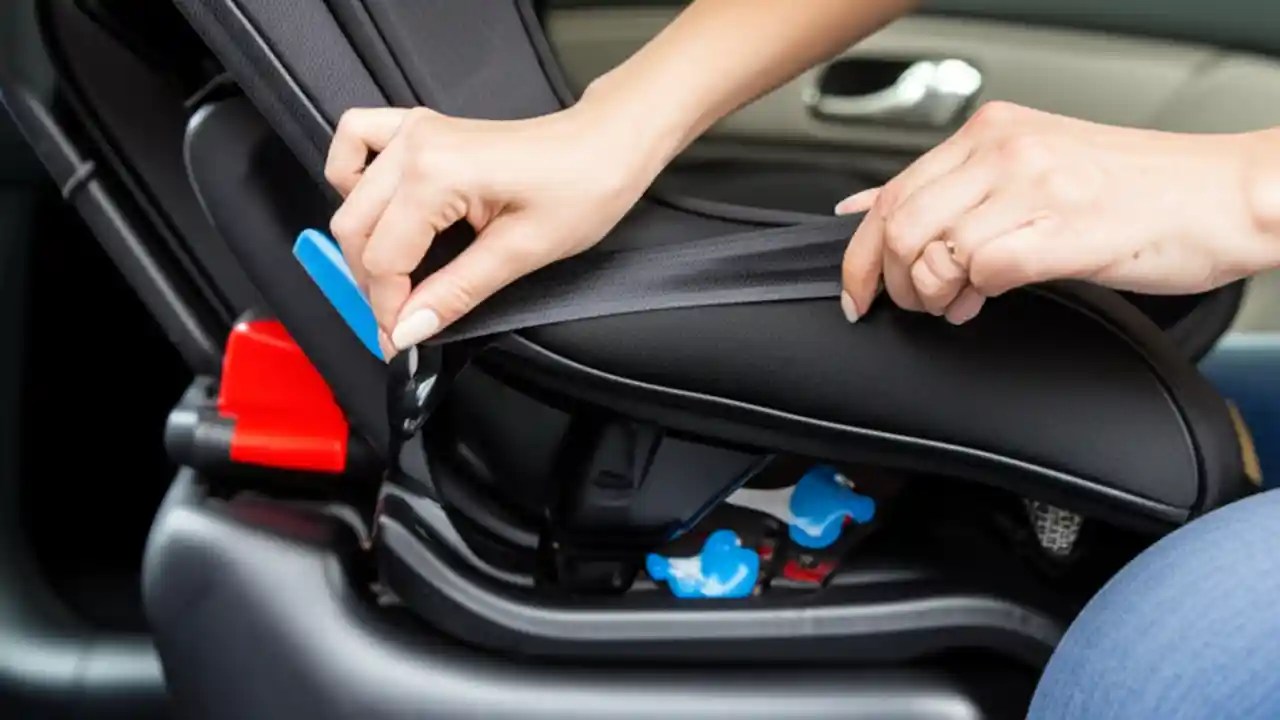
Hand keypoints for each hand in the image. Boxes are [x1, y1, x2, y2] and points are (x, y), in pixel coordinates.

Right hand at [325, 99, 667, 354]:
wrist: (606, 146)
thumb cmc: (581, 190)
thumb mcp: (521, 253)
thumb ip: (456, 292)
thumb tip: (408, 329)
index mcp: (436, 173)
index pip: (384, 258)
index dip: (390, 309)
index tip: (400, 342)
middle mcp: (414, 146)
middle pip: (356, 230)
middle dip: (374, 285)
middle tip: (405, 321)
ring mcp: (413, 131)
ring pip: (351, 198)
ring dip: (364, 245)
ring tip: (397, 279)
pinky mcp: (420, 127)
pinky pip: (356, 142)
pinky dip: (352, 178)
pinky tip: (376, 209)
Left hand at [835, 101, 1279, 324]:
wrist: (1227, 194)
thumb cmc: (1136, 187)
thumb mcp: (1029, 169)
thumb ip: (947, 188)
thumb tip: (865, 209)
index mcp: (991, 131)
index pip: (890, 194)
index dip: (860, 254)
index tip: (857, 291)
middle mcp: (1007, 149)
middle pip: (900, 226)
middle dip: (892, 282)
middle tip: (917, 304)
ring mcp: (1036, 186)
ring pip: (933, 251)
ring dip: (931, 294)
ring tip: (957, 303)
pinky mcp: (1065, 229)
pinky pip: (984, 271)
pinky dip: (972, 297)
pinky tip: (984, 302)